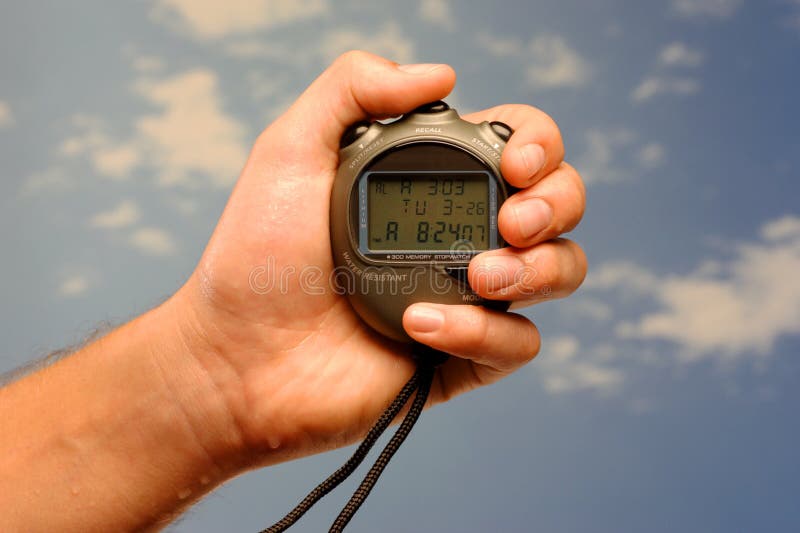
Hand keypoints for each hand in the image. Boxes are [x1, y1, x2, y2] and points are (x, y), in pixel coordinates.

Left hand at [170, 51, 586, 467]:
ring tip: (480, 277)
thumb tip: (443, 73)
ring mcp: (465, 297)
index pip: (520, 146)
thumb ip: (353, 88)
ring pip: (560, 272)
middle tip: (513, 221)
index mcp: (431, 181)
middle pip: (558, 205)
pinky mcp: (460, 359)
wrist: (234, 358)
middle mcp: (458, 234)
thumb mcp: (290, 150)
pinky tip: (421, 326)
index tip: (513, 163)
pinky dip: (483, 333)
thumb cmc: (256, 257)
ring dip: (538, 269)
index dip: (539, 144)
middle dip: (555, 203)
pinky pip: (518, 345)